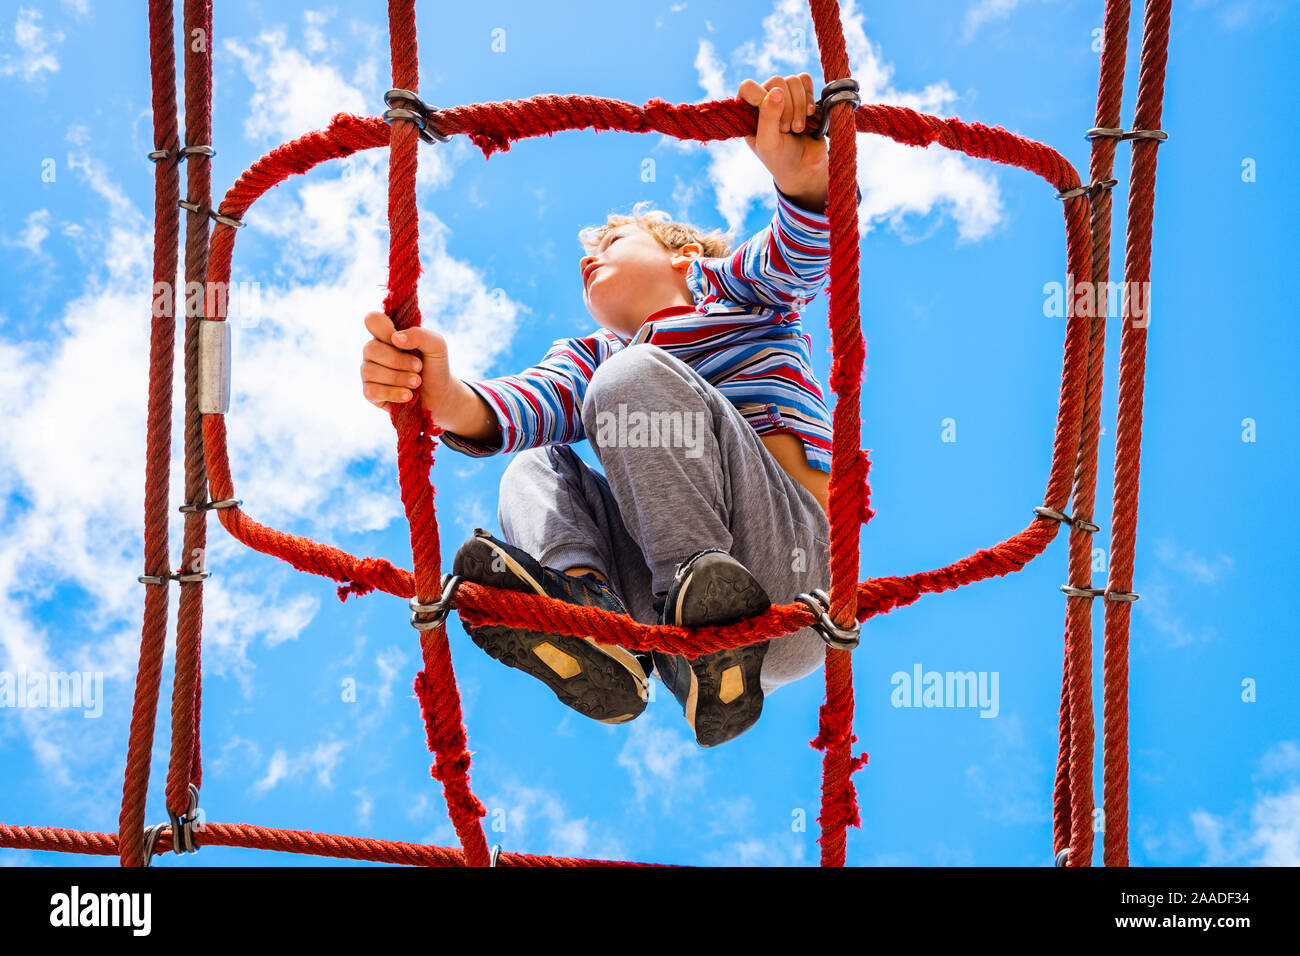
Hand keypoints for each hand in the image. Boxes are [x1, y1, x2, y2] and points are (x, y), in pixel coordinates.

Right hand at [360, 311, 453, 414]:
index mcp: (387, 335)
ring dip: (399, 378)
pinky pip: (372, 391)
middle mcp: (374, 351)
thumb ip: (419, 335)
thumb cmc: (435, 366)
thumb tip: (395, 338)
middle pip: (370, 349)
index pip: (372, 321)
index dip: (384, 328)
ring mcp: (369, 371)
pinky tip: (408, 395)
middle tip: (418, 366)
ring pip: (370, 371)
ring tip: (417, 382)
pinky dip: (394, 393)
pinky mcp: (370, 392)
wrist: (439, 395)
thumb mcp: (436, 346)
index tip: (400, 340)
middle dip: (398, 360)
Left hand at [737, 73, 829, 212]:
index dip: (762, 99)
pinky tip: (809, 115)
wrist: (805, 167)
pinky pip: (805, 79)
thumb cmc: (780, 158)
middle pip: (776, 81)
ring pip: (793, 80)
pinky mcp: (802, 93)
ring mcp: (784, 95)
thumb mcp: (769, 143)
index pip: (748, 86)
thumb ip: (768, 117)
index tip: (774, 121)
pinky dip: (810, 97)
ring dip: (800, 106)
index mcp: (747, 110)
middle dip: (787, 108)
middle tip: (787, 130)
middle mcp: (764, 98)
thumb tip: (777, 90)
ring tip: (798, 128)